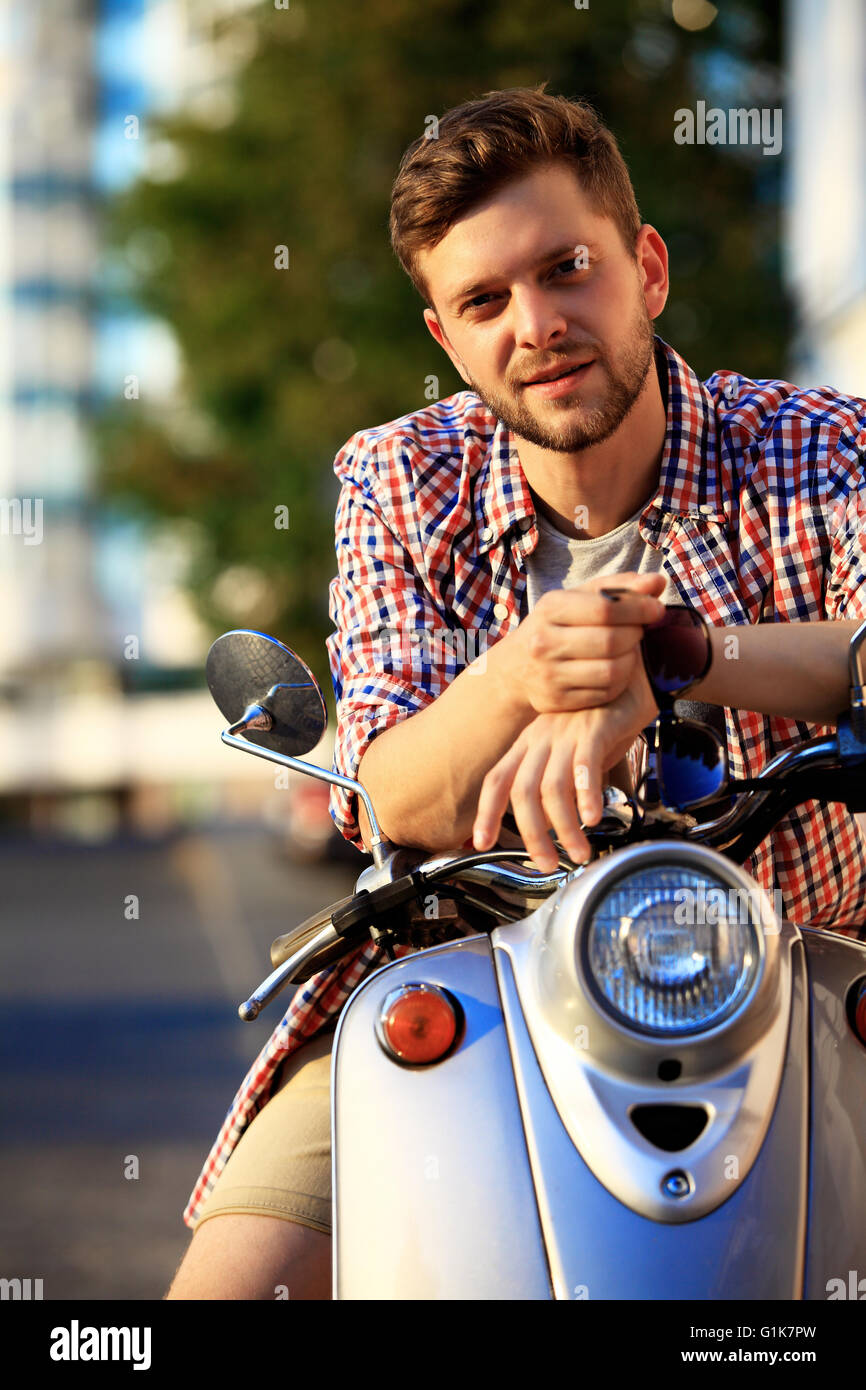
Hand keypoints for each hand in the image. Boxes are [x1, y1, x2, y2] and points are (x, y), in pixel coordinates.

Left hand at [472, 660, 658, 871]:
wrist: (635, 676)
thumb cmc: (605, 717)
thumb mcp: (572, 753)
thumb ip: (562, 784)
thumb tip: (556, 824)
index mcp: (529, 743)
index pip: (497, 779)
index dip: (485, 812)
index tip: (480, 842)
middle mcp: (541, 737)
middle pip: (522, 792)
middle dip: (531, 835)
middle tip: (546, 864)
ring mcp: (565, 732)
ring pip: (552, 788)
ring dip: (564, 827)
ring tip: (579, 852)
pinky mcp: (593, 727)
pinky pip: (584, 765)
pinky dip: (586, 795)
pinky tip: (593, 817)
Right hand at [507, 572, 666, 715]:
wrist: (515, 669)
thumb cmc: (557, 626)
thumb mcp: (578, 599)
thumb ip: (619, 587)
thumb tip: (658, 582)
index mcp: (550, 607)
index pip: (605, 608)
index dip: (639, 608)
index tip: (657, 609)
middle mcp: (544, 641)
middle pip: (611, 640)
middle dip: (635, 634)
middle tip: (640, 631)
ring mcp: (549, 674)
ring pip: (611, 670)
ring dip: (631, 660)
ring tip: (630, 650)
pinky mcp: (557, 700)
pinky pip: (605, 692)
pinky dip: (620, 681)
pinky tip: (618, 670)